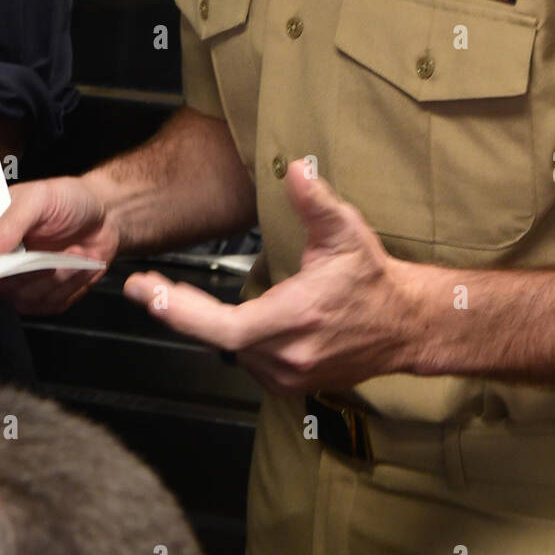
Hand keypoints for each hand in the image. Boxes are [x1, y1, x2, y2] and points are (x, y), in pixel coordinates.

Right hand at [0, 175, 118, 314]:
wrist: (105, 214)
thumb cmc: (68, 199)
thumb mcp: (40, 198)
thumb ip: (12, 221)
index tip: (5, 258)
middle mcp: (0, 263)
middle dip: (30, 273)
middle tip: (53, 258)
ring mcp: (22, 283)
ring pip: (25, 299)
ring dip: (56, 279)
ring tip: (75, 254)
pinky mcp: (45, 297)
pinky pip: (50, 305)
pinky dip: (70, 286)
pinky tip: (81, 266)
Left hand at [123, 160, 414, 393]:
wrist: (406, 324)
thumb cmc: (373, 278)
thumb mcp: (345, 231)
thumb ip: (315, 201)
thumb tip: (296, 169)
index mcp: (296, 316)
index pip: (224, 325)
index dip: (180, 311)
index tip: (148, 292)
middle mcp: (290, 354)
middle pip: (218, 337)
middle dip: (182, 310)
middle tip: (149, 288)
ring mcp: (290, 375)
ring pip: (231, 350)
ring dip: (210, 323)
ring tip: (186, 298)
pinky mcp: (292, 384)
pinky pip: (248, 361)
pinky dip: (234, 338)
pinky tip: (230, 318)